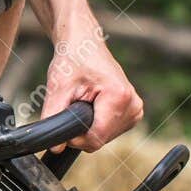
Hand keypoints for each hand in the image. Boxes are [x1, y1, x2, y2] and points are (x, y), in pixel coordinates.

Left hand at [43, 31, 143, 151]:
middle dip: (81, 129)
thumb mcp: (57, 88)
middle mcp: (132, 105)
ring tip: (84, 101)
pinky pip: (109, 132)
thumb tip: (55, 147)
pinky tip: (93, 105)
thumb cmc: (73, 59)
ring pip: (104, 137)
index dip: (75, 137)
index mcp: (119, 97)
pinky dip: (96, 123)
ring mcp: (136, 110)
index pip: (95, 138)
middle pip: (99, 139)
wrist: (84, 43)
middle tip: (74, 104)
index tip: (64, 121)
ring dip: (88, 126)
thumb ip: (54, 118)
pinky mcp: (133, 112)